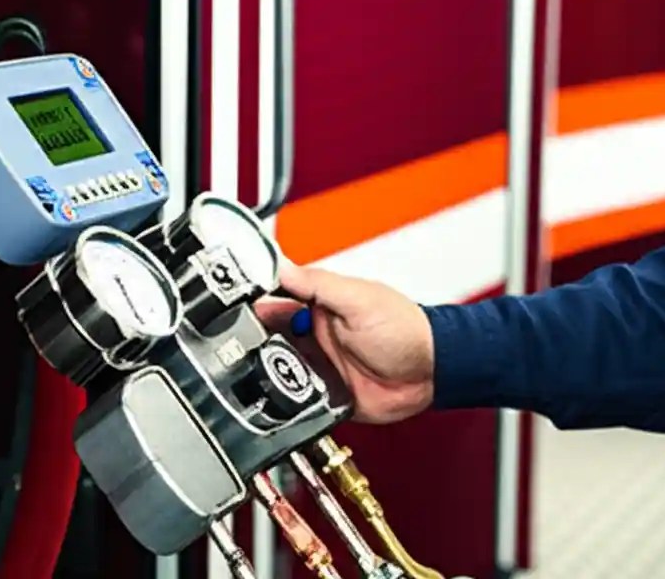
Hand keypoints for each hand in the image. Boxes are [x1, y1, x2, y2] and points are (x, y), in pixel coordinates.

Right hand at [254, 264, 434, 423]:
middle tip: (239, 343)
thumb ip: (318, 283)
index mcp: (321, 305)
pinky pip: (295, 398)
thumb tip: (281, 266)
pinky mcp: (323, 394)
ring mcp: (318, 365)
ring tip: (258, 370)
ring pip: (275, 369)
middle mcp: (315, 334)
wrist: (432, 372)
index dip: (254, 301)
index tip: (232, 304)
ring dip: (266, 371)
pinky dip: (285, 399)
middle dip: (252, 340)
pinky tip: (280, 396)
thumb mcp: (359, 298)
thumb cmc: (407, 330)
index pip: (277, 298)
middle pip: (268, 336)